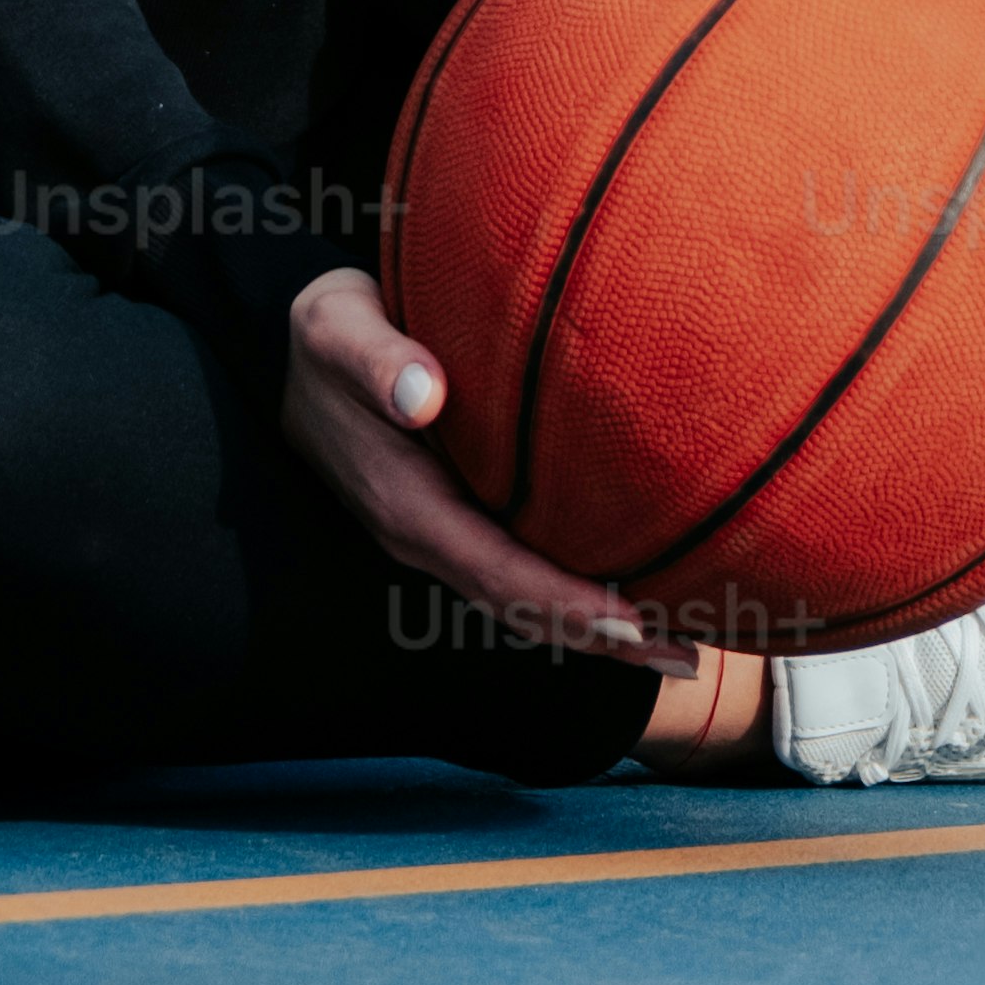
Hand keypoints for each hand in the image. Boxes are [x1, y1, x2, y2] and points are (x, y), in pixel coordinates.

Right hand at [279, 267, 696, 677]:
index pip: (495, 570)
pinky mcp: (458, 518)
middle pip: (521, 606)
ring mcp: (443, 535)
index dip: (562, 601)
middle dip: (600, 636)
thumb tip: (423, 394)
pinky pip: (521, 570)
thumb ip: (377, 361)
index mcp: (406, 505)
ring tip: (680, 646)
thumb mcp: (337, 331)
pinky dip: (575, 594)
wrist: (297, 353)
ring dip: (597, 629)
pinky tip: (632, 595)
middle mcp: (427, 537)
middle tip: (687, 654)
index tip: (630, 620)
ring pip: (525, 599)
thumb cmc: (329, 334)